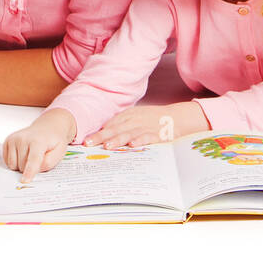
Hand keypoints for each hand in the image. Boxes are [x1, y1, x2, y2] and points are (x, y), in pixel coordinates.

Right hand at [3, 109, 76, 182]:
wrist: (47, 128)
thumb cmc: (53, 142)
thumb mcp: (59, 152)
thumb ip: (48, 163)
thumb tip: (33, 171)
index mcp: (38, 140)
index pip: (33, 159)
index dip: (29, 171)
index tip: (25, 181)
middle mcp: (23, 138)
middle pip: (22, 166)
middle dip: (29, 168)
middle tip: (37, 158)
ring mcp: (14, 139)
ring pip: (12, 165)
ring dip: (21, 166)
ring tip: (30, 155)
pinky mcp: (8, 141)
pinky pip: (7, 162)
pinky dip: (15, 162)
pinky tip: (23, 154)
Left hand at [85, 102, 207, 148]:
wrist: (178, 117)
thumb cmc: (153, 119)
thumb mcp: (135, 118)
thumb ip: (120, 125)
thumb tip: (102, 135)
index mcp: (129, 116)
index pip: (110, 124)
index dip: (97, 132)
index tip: (84, 141)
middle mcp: (135, 120)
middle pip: (116, 129)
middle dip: (101, 137)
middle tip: (88, 144)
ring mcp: (146, 127)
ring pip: (129, 134)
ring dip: (117, 140)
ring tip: (107, 146)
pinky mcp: (158, 135)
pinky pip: (147, 138)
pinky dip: (140, 141)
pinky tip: (132, 146)